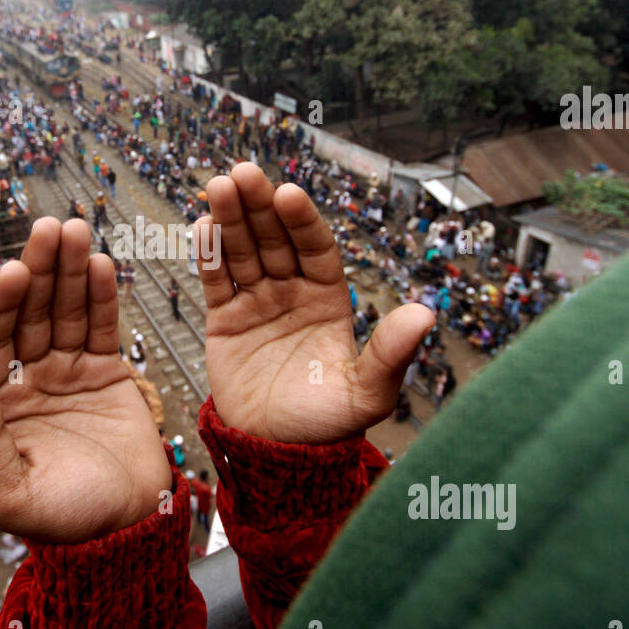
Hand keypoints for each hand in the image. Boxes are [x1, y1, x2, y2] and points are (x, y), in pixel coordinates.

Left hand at [0, 217, 170, 543]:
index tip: (16, 270)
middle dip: (39, 269)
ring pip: (64, 311)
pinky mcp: (105, 375)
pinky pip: (101, 327)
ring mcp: (66, 374)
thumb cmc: (62, 522)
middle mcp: (27, 381)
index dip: (1, 303)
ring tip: (76, 230)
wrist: (127, 532)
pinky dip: (101, 296)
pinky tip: (100, 263)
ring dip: (69, 271)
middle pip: (29, 312)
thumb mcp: (8, 495)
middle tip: (50, 228)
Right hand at [197, 163, 433, 442]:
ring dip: (231, 218)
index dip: (302, 221)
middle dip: (260, 205)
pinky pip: (216, 280)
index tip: (288, 193)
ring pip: (243, 251)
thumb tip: (425, 314)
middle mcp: (293, 293)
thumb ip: (391, 354)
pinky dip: (208, 253)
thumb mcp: (367, 393)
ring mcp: (258, 303)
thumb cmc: (326, 426)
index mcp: (330, 301)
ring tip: (218, 186)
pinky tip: (203, 224)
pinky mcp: (225, 320)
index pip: (316, 249)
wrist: (275, 456)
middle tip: (244, 172)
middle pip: (275, 239)